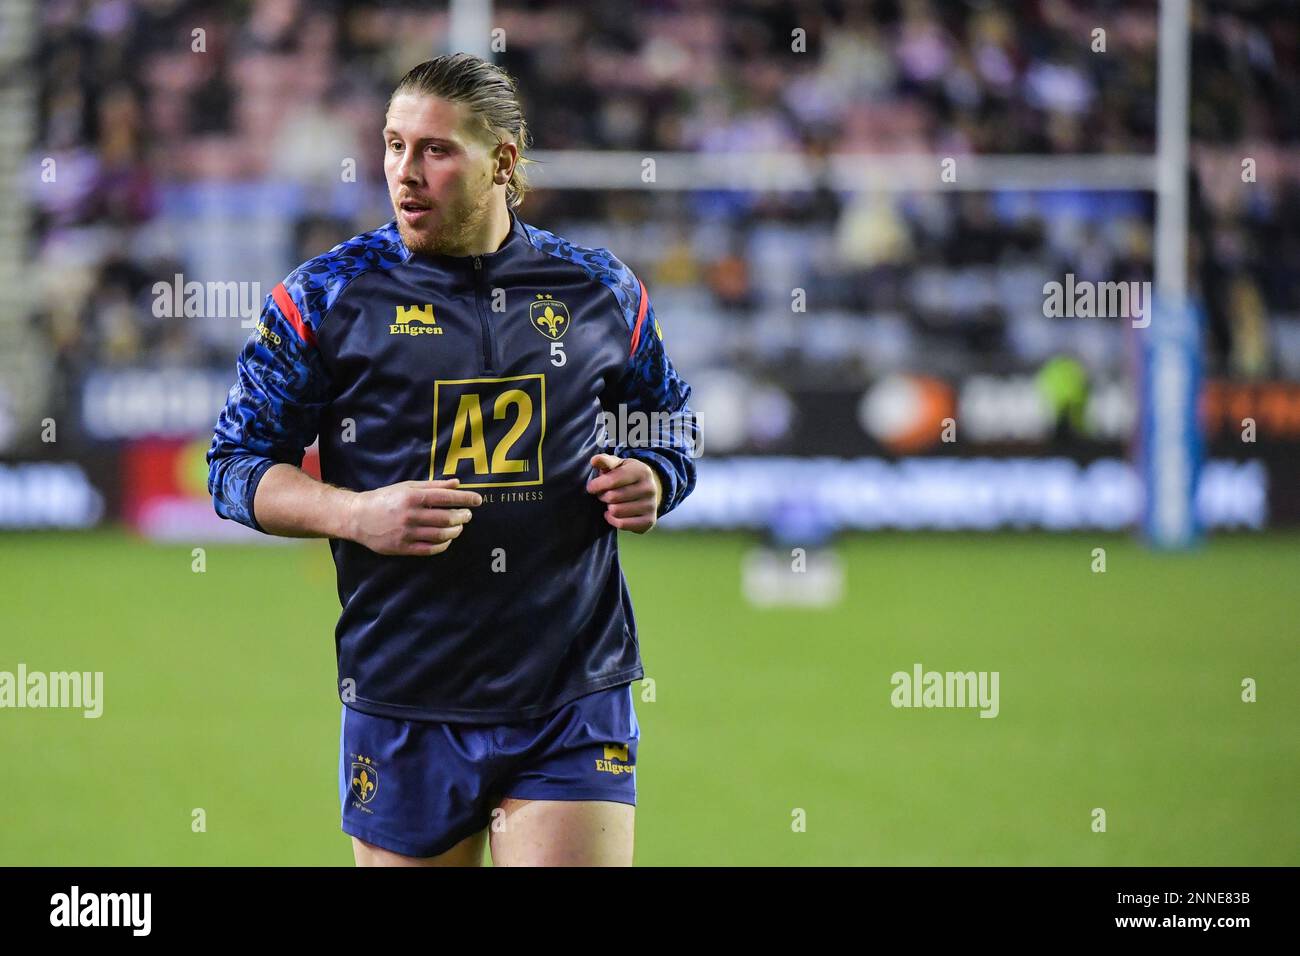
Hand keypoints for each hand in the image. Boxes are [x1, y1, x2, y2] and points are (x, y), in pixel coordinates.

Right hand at [345, 478, 481, 555]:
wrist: (357, 517)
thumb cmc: (385, 498)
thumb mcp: (407, 487)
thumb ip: (433, 486)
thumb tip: (457, 484)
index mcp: (412, 497)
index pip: (446, 498)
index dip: (465, 499)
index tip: (478, 500)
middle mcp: (410, 515)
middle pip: (446, 518)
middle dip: (462, 516)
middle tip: (468, 515)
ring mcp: (406, 533)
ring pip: (440, 535)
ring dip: (455, 531)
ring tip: (459, 527)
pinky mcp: (402, 548)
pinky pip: (430, 549)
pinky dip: (443, 545)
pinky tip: (447, 540)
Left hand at [586, 454, 661, 532]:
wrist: (647, 490)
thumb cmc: (627, 476)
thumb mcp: (619, 465)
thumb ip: (606, 461)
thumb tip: (594, 460)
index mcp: (641, 471)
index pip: (612, 480)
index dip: (597, 485)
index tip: (592, 487)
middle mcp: (649, 488)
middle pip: (612, 497)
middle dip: (603, 496)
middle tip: (604, 494)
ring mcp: (651, 506)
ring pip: (616, 512)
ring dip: (608, 508)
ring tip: (610, 503)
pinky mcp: (649, 521)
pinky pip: (622, 524)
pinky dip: (613, 520)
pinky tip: (613, 514)